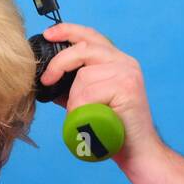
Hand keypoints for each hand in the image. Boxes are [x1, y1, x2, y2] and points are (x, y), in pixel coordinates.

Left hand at [38, 22, 164, 168]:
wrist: (137, 152)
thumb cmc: (112, 129)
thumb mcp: (87, 102)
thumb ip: (72, 87)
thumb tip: (48, 78)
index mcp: (117, 61)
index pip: (90, 36)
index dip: (67, 31)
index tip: (48, 34)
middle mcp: (125, 62)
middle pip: (83, 49)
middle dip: (59, 64)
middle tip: (46, 80)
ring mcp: (128, 73)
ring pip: (83, 76)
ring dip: (74, 100)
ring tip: (82, 116)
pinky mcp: (127, 88)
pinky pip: (89, 93)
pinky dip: (81, 109)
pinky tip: (90, 119)